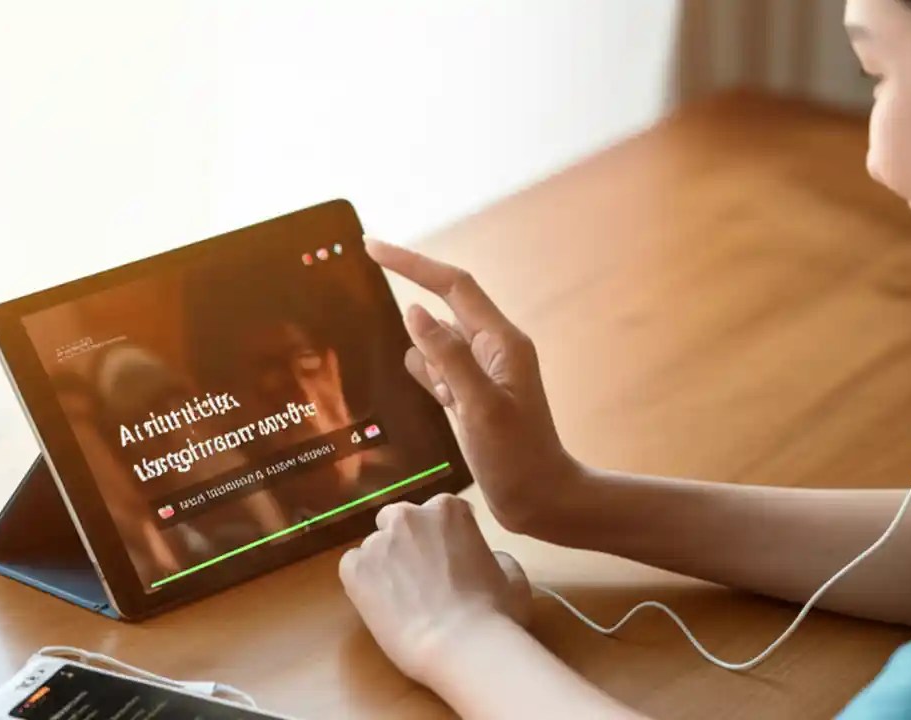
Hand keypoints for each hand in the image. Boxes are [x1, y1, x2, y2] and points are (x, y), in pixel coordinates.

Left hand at [338, 494, 532, 684]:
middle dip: (408, 541)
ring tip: (402, 599)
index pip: (440, 512)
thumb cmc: (496, 612)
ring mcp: (379, 540)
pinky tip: (383, 605)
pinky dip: (363, 583)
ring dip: (386, 565)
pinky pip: (353, 567)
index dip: (444, 537)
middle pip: (400, 520)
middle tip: (422, 575)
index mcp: (449, 509)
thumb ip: (493, 554)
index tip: (448, 558)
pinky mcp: (354, 568)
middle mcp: (409, 515)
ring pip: (376, 547)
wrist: (461, 645)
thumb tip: (484, 558)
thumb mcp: (512, 574)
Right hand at [365, 238, 582, 533]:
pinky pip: (440, 371)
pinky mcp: (473, 399)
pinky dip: (423, 369)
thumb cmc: (518, 457)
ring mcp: (484, 375)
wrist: (542, 500)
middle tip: (367, 279)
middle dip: (411, 295)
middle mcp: (493, 351)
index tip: (372, 247)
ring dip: (417, 340)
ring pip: (439, 342)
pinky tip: (407, 371)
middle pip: (444, 308)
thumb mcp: (481, 406)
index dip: (413, 263)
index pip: (453, 285)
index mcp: (502, 342)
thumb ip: (448, 357)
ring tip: (395, 344)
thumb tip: (414, 311)